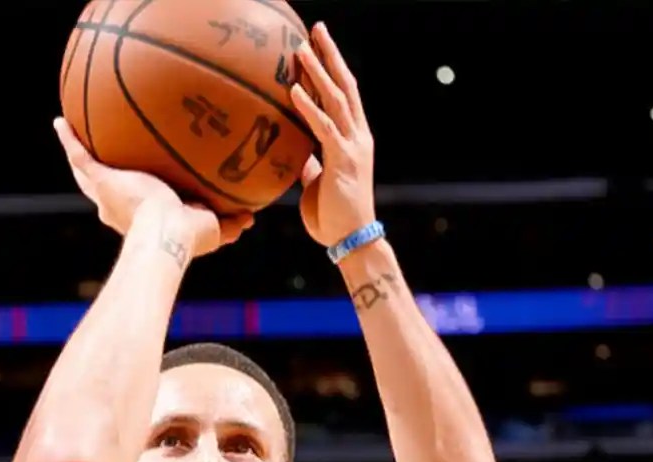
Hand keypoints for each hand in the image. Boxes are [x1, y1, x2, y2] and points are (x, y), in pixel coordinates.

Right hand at [54, 118, 252, 256]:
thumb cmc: (189, 240)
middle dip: (101, 180)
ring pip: (85, 172)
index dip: (134, 200)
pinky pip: (80, 156)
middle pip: (102, 191)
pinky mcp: (103, 181)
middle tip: (103, 166)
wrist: (168, 236)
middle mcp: (117, 209)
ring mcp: (106, 194)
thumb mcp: (215, 228)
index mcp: (141, 220)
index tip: (140, 191)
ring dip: (76, 152)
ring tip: (69, 131)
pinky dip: (68, 139)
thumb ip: (231, 223)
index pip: (134, 209)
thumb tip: (250, 218)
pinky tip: (60, 121)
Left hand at [288, 23, 376, 247]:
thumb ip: (310, 163)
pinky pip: (324, 128)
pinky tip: (294, 89)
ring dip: (319, 72)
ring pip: (337, 99)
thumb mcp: (318, 182)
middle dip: (330, 55)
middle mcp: (357, 136)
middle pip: (345, 85)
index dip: (330, 68)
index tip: (316, 44)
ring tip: (301, 48)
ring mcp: (353, 147)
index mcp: (352, 139)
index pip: (342, 95)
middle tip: (316, 28)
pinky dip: (309, 107)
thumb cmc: (333, 216)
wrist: (352, 242)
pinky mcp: (343, 161)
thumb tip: (295, 151)